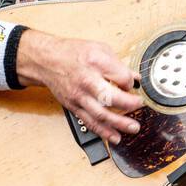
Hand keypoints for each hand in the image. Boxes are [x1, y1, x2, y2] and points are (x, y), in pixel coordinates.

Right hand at [21, 33, 142, 144]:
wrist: (46, 61)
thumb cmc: (72, 53)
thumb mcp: (99, 48)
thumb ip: (118, 64)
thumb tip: (134, 78)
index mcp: (95, 62)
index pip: (121, 77)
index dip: (131, 82)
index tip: (132, 84)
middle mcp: (86, 80)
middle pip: (110, 97)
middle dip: (129, 105)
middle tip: (139, 105)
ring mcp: (79, 96)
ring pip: (101, 114)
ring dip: (119, 124)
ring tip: (133, 128)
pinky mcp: (73, 107)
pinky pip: (90, 122)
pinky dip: (103, 132)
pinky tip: (115, 137)